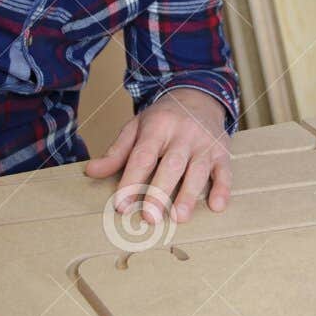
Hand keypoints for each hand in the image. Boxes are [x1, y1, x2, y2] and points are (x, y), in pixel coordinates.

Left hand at [84, 88, 229, 222]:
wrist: (198, 97)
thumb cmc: (163, 119)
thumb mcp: (137, 127)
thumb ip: (117, 152)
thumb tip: (91, 171)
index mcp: (158, 126)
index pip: (143, 156)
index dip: (131, 181)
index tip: (121, 205)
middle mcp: (183, 134)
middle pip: (171, 165)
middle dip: (160, 192)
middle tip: (149, 217)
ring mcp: (205, 143)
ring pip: (198, 170)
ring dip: (189, 195)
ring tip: (179, 218)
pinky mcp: (222, 152)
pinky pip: (224, 171)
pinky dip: (222, 188)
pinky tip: (217, 206)